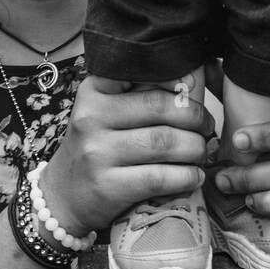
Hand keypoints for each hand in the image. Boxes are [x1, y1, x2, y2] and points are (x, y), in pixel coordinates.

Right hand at [40, 75, 214, 235]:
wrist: (62, 196)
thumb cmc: (96, 147)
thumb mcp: (103, 112)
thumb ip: (138, 94)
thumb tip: (195, 81)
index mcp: (93, 91)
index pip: (140, 72)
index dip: (175, 80)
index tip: (192, 90)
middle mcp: (91, 117)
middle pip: (160, 108)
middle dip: (195, 117)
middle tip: (207, 127)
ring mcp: (97, 153)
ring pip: (164, 142)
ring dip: (195, 148)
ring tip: (201, 152)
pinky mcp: (107, 186)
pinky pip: (159, 178)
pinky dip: (185, 177)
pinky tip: (194, 176)